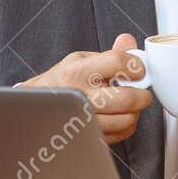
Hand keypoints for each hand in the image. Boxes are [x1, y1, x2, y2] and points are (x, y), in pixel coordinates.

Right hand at [21, 32, 152, 144]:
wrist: (36, 108)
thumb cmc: (59, 83)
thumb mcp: (78, 61)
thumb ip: (109, 54)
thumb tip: (128, 41)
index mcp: (77, 73)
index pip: (119, 63)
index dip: (136, 65)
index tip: (138, 70)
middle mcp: (80, 98)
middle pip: (127, 98)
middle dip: (142, 94)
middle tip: (141, 90)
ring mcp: (83, 121)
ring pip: (126, 120)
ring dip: (134, 111)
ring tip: (127, 104)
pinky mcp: (89, 137)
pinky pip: (121, 134)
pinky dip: (126, 125)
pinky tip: (118, 116)